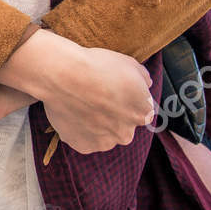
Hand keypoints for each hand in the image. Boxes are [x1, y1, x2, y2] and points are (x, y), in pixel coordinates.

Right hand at [1, 28, 152, 154]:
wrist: (65, 75)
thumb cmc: (97, 66)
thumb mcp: (129, 63)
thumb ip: (143, 78)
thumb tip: (145, 83)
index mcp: (142, 113)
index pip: (140, 111)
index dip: (126, 100)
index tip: (113, 92)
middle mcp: (127, 133)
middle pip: (122, 126)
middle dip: (112, 116)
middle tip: (95, 98)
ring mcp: (104, 142)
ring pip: (103, 135)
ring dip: (96, 124)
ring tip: (81, 104)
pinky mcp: (83, 146)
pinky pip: (83, 139)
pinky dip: (79, 130)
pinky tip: (72, 112)